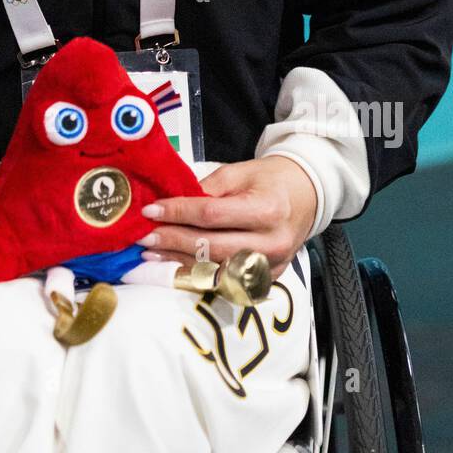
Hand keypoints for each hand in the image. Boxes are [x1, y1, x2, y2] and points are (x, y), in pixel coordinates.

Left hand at [139, 156, 317, 280]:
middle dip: (173, 240)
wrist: (307, 196)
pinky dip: (199, 274)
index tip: (151, 210)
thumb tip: (171, 203)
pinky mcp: (267, 279)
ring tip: (152, 252)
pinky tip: (176, 265)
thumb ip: (207, 188)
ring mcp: (271, 266)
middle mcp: (271, 243)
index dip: (178, 213)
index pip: (212, 215)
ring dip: (180, 261)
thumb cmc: (270, 180)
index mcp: (267, 210)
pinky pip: (226, 280)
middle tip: (145, 235)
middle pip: (212, 247)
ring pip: (216, 270)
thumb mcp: (239, 172)